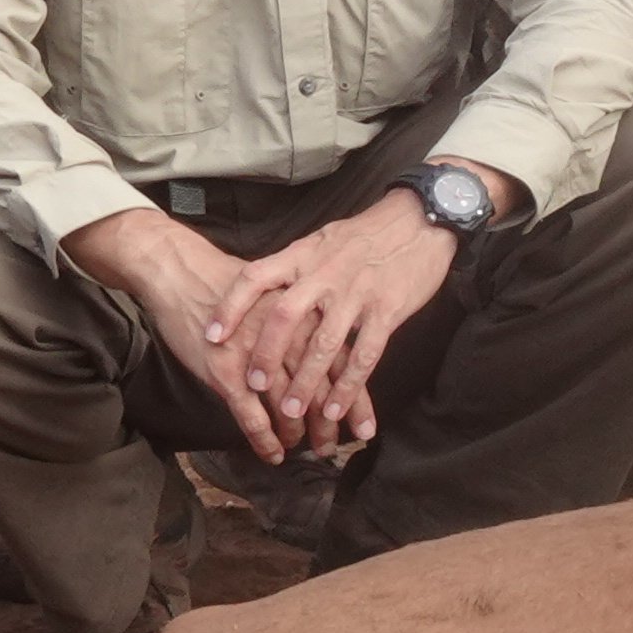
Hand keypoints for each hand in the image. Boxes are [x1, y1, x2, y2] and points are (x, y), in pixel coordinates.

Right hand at [64, 204, 330, 462]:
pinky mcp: (224, 372)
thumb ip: (304, 321)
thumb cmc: (228, 283)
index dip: (356, 401)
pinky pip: (251, 416)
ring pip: (288, 407)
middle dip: (331, 425)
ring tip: (312, 452)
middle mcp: (286, 338)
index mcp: (304, 317)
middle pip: (319, 390)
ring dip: (301, 434)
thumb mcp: (277, 293)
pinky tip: (273, 455)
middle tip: (337, 448)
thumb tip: (327, 349)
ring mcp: (255, 358)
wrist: (180, 272)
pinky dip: (265, 439)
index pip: (340, 365)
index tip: (366, 428)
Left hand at [204, 194, 466, 456]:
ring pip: (324, 344)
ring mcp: (356, 293)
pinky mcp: (388, 310)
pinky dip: (349, 386)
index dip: (230, 307)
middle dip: (267, 354)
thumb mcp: (323, 241)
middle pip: (285, 317)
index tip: (211, 335)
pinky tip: (338, 409)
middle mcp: (325, 274)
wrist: (421, 219)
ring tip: (293, 412)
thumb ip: (296, 267)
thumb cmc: (367, 235)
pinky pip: (364, 355)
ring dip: (307, 382)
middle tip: (254, 386)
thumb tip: (264, 292)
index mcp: (304, 255)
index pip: (256, 277)